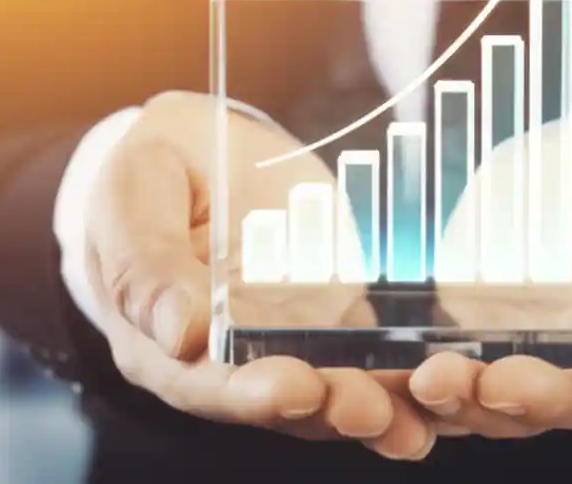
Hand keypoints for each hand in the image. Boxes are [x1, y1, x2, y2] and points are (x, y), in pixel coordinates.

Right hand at [85, 91, 434, 458]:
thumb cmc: (152, 172)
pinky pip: (365, 360)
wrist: (197, 151)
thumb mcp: (132, 194)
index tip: (295, 386)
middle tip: (370, 410)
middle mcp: (219, 363)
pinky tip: (438, 390)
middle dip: (326, 410)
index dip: (250, 393)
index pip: (203, 383)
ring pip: (326, 396)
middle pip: (273, 403)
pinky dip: (399, 379)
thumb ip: (146, 261)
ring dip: (371, 411)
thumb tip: (176, 332)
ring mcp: (278, 346)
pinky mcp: (327, 324)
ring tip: (412, 420)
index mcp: (157, 341)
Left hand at [413, 109, 571, 436]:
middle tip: (435, 382)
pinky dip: (418, 371)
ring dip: (448, 397)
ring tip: (408, 378)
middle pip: (539, 409)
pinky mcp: (489, 329)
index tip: (504, 384)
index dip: (555, 396)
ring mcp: (538, 351)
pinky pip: (456, 361)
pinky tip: (381, 367)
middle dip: (484, 403)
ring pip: (491, 398)